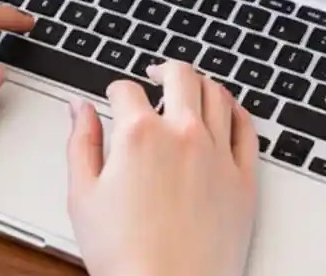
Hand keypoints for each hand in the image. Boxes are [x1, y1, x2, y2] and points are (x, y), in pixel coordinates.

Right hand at [67, 62, 258, 275]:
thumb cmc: (124, 254)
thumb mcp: (82, 194)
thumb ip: (80, 142)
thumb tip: (79, 109)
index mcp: (139, 135)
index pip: (126, 89)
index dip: (114, 91)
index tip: (113, 99)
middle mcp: (183, 135)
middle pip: (180, 75)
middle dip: (163, 70)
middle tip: (155, 75)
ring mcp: (218, 155)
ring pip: (217, 93)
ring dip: (199, 83)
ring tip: (189, 89)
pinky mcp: (244, 179)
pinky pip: (246, 129)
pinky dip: (235, 111)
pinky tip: (226, 111)